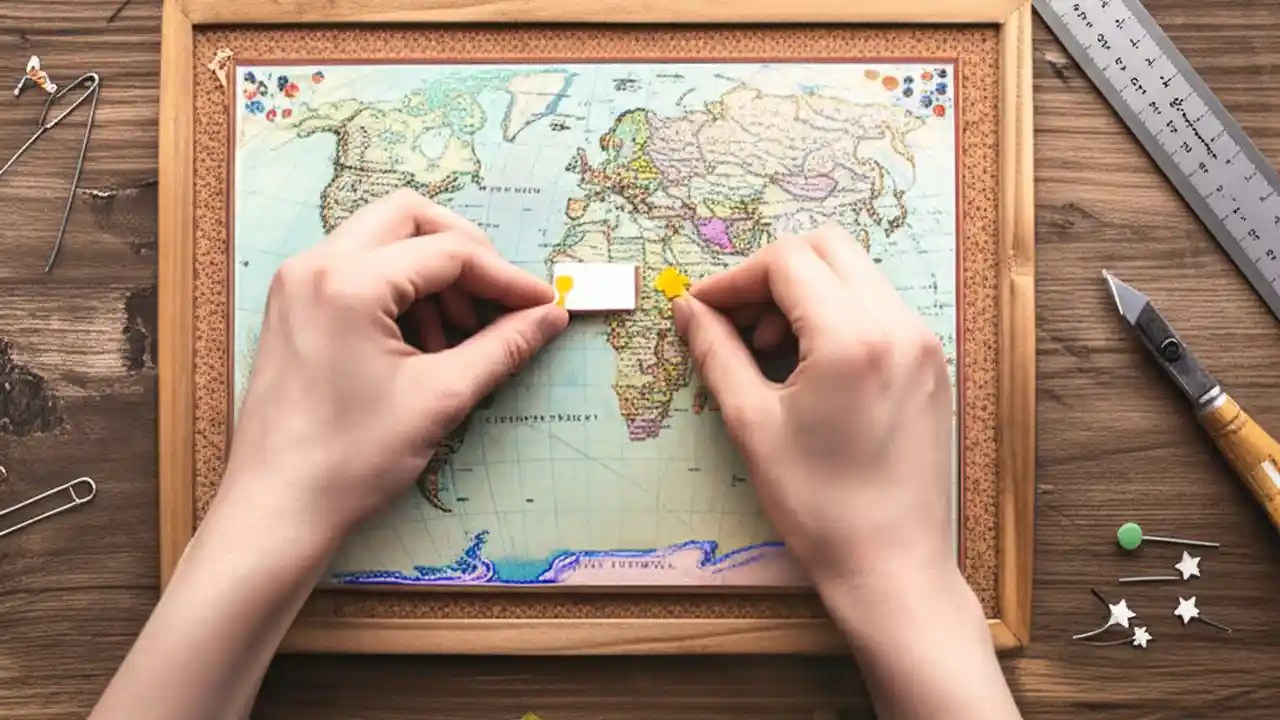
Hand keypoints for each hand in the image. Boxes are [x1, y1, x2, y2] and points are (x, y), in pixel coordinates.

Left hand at [221, 189, 568, 541]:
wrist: (276, 510)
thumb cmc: (350, 460)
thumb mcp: (441, 398)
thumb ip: (503, 347)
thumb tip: (550, 316)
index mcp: (348, 282)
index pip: (449, 252)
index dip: (505, 278)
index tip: (542, 306)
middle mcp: (315, 266)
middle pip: (410, 217)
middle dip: (465, 254)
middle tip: (498, 302)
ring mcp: (298, 284)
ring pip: (384, 241)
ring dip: (433, 276)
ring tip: (458, 340)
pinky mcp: (294, 307)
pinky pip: (359, 271)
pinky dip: (400, 293)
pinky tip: (422, 347)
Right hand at [673, 226, 953, 599]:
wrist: (892, 566)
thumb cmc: (819, 506)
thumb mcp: (752, 425)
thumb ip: (717, 353)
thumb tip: (689, 310)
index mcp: (854, 339)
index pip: (787, 262)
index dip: (734, 279)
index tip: (702, 310)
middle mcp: (899, 327)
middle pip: (827, 248)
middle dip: (771, 273)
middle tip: (737, 322)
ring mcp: (924, 344)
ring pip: (855, 274)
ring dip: (804, 293)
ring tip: (768, 351)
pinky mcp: (931, 365)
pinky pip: (878, 309)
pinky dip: (836, 316)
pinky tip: (808, 366)